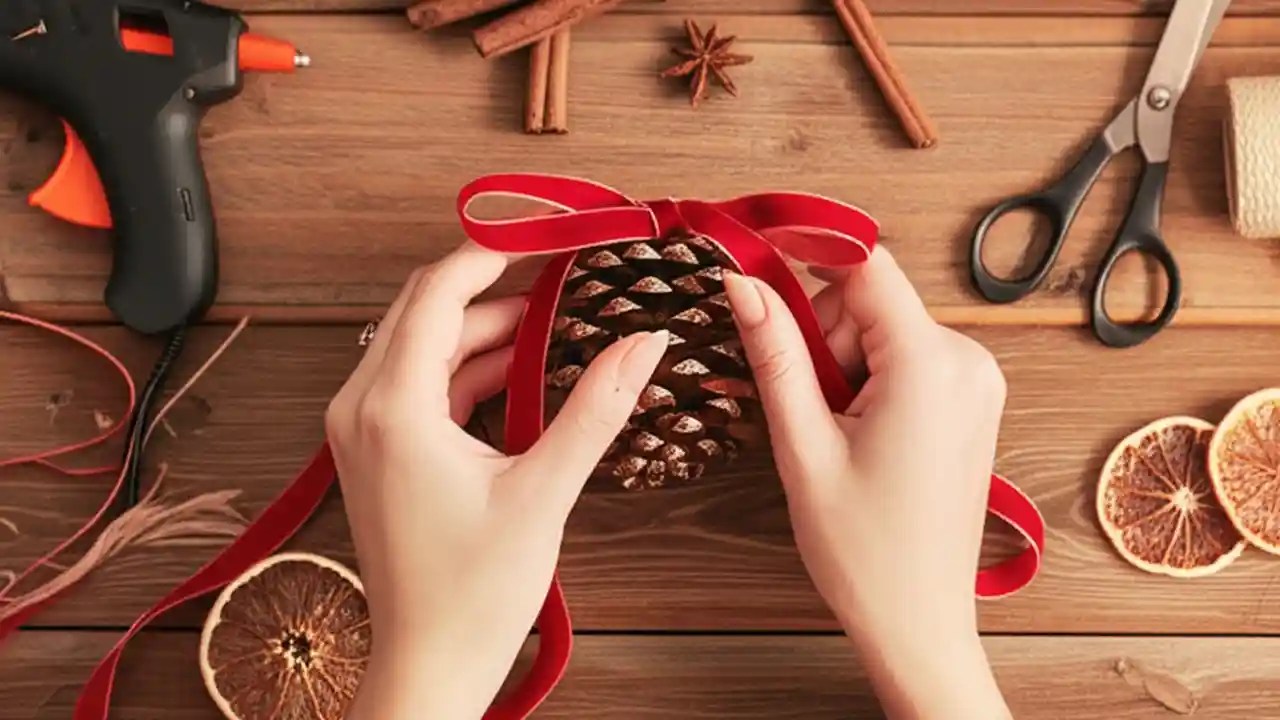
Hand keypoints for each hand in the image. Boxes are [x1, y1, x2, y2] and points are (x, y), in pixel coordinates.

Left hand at [326, 243, 667, 718]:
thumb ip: (596, 409)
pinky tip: (519, 373)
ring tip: (551, 322)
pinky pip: (420, 382)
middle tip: (556, 272)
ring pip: (422, 343)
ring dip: (482, 328)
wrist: (429, 664)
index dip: (493, 252)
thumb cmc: (472, 594)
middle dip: (492, 285)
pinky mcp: (377, 450)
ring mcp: (364, 430)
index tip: (544, 234)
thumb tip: (644, 344)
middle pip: (424, 308)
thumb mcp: (544, 493)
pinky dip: (467, 368)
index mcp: (393, 408)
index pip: (439, 291)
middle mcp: (363, 408)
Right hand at [722, 249, 1010, 719]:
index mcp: (928, 366)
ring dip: (844, 366)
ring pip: (883, 330)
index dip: (808, 247)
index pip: (866, 264)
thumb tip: (745, 282)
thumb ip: (775, 354)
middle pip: (869, 301)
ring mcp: (976, 380)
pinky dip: (870, 380)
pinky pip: (906, 358)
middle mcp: (966, 360)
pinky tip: (860, 436)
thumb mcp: (803, 447)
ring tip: (837, 437)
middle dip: (823, 338)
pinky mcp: (972, 399)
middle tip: (808, 411)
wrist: (919, 621)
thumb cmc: (864, 551)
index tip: (758, 253)